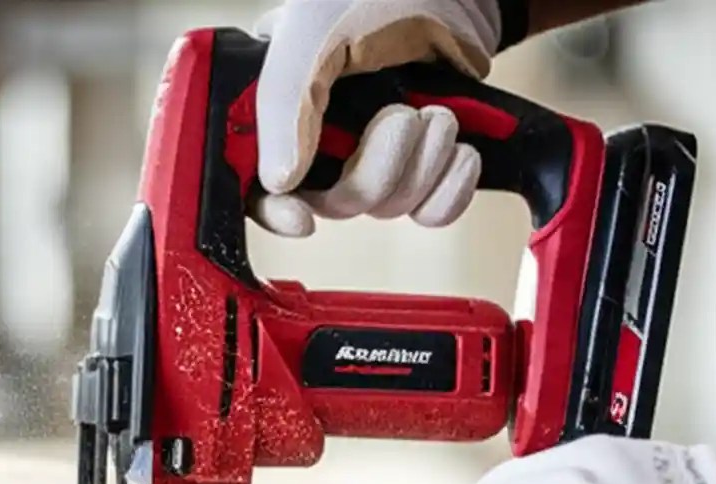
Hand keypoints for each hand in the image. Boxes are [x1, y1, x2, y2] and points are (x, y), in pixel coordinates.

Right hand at [249, 0, 501, 236]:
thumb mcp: (313, 31)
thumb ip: (282, 103)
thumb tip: (278, 181)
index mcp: (275, 108)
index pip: (256, 184)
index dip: (275, 211)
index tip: (301, 220)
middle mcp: (319, 137)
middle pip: (331, 203)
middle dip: (376, 169)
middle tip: (401, 118)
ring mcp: (371, 153)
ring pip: (385, 207)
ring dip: (422, 164)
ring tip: (437, 114)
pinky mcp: (421, 164)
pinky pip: (429, 211)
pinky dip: (450, 189)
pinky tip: (459, 152)